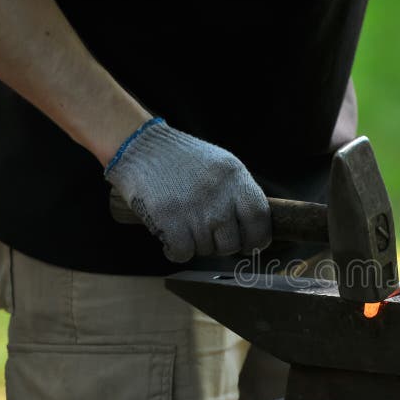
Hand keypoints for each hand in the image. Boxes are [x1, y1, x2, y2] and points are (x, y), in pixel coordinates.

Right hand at [106, 119, 270, 261]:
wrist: (140, 146)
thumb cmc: (182, 159)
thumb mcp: (221, 165)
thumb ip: (239, 193)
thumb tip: (254, 227)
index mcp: (236, 178)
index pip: (260, 219)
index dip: (257, 238)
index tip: (249, 244)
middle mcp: (219, 194)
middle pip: (232, 242)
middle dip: (221, 246)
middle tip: (210, 236)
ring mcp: (194, 208)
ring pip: (207, 250)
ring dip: (197, 246)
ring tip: (186, 227)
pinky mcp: (169, 219)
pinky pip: (183, 253)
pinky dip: (177, 252)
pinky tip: (171, 239)